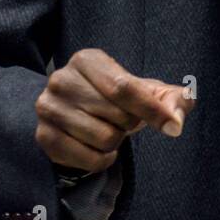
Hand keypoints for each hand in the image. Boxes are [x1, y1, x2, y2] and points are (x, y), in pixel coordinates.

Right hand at [35, 48, 194, 173]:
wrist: (83, 115)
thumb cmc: (121, 99)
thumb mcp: (151, 92)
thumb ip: (174, 99)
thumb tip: (176, 121)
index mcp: (87, 60)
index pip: (124, 88)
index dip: (151, 109)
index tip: (171, 126)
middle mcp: (61, 79)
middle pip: (117, 115)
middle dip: (131, 123)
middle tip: (123, 119)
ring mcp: (48, 108)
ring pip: (103, 138)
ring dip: (116, 142)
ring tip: (108, 130)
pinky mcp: (43, 136)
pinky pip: (87, 159)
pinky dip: (101, 160)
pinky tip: (98, 149)